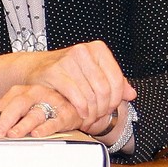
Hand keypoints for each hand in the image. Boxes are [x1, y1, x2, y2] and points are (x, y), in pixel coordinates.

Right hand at [20, 41, 135, 128]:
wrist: (35, 68)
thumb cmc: (66, 72)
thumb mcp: (93, 73)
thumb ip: (114, 82)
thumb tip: (131, 94)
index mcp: (97, 49)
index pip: (116, 79)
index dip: (116, 99)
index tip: (110, 108)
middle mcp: (83, 51)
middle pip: (104, 89)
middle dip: (103, 108)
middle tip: (98, 115)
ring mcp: (67, 60)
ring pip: (91, 95)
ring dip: (92, 112)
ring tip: (89, 117)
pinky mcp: (54, 73)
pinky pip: (77, 97)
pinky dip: (81, 110)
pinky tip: (80, 114)